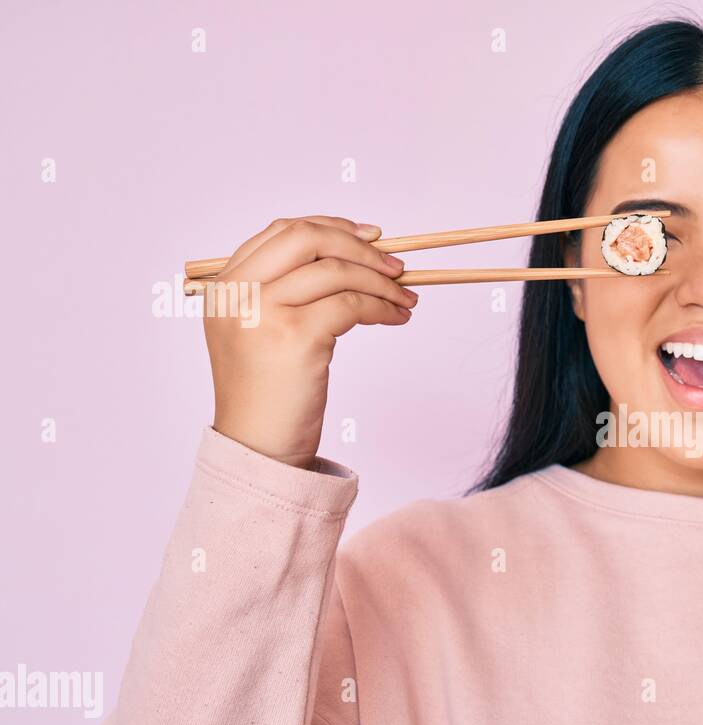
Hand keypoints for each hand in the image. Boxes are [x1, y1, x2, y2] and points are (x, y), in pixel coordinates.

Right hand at [202, 215, 417, 467]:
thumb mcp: (261, 330)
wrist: (258, 447)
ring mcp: (263, 312)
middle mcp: (237, 293)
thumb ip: (287, 291)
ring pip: (335, 271)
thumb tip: (355, 254)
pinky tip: (397, 317)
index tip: (370, 236)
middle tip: (395, 265)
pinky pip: (352, 305)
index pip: (282, 232)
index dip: (331, 226)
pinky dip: (383, 306)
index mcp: (225, 286)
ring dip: (381, 281)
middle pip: (306, 238)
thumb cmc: (268, 394)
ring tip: (406, 296)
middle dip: (358, 246)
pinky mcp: (295, 337)